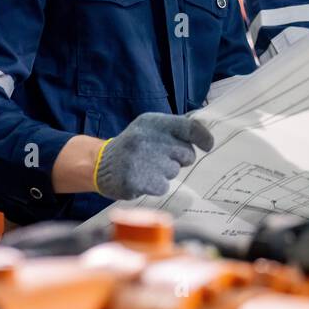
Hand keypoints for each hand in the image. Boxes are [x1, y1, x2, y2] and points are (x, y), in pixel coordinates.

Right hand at [94, 112, 213, 201]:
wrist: (101, 165)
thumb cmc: (133, 147)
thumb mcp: (149, 128)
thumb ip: (174, 129)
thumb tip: (204, 129)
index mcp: (153, 122)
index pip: (189, 127)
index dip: (203, 138)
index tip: (208, 146)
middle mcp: (147, 138)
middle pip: (186, 154)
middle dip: (179, 160)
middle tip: (160, 159)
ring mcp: (141, 159)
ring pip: (174, 172)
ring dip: (165, 174)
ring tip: (147, 168)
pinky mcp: (136, 179)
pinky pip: (162, 186)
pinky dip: (155, 186)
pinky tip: (142, 179)